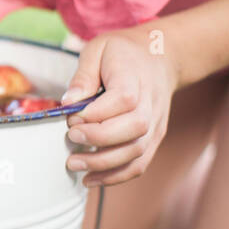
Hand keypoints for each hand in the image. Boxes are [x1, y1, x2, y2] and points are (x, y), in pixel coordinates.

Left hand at [61, 29, 180, 186]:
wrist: (161, 57)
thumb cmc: (123, 53)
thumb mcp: (98, 50)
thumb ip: (83, 76)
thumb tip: (68, 103)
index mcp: (135, 79)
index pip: (121, 101)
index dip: (94, 113)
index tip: (72, 116)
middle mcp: (150, 104)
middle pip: (132, 130)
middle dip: (97, 139)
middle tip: (71, 139)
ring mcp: (155, 124)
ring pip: (136, 152)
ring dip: (103, 164)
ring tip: (74, 164)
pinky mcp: (154, 138)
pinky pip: (139, 164)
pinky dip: (116, 176)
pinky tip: (91, 179)